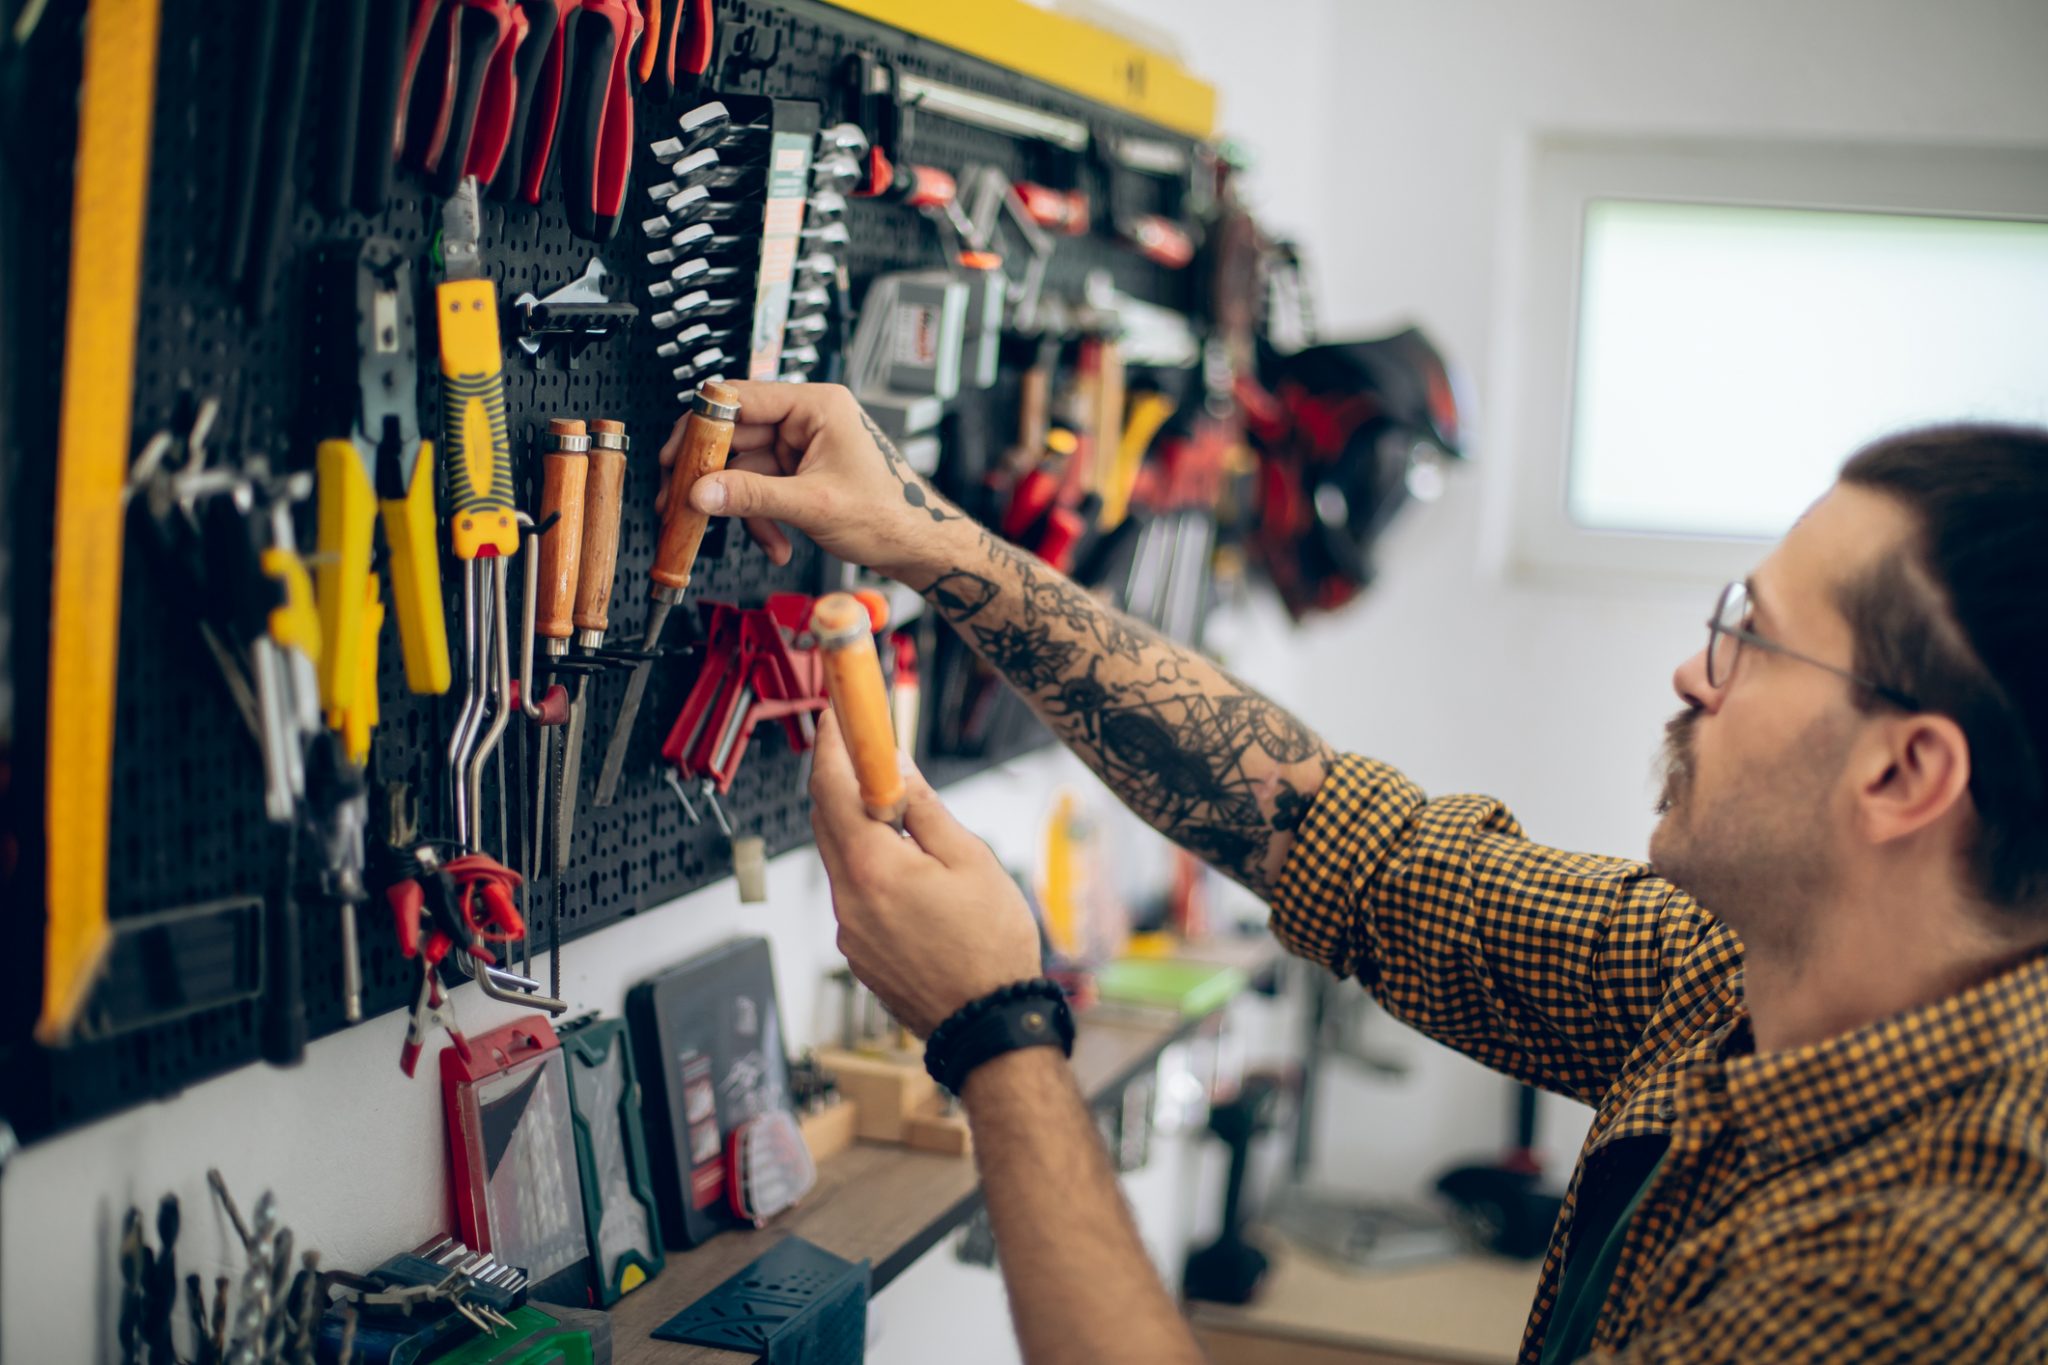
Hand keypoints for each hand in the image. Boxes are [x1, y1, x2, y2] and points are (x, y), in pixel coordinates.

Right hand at [657, 381, 968, 582]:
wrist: (919, 545)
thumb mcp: (814, 505)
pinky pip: (762, 489)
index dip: (703, 427)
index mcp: (817, 406)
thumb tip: (702, 492)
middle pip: (737, 437)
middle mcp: (808, 419)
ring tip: (754, 537)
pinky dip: (762, 518)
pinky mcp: (802, 473)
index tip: (678, 456)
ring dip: (744, 508)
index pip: (741, 398)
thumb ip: (752, 497)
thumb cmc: (890, 514)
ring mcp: (803, 447)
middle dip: (714, 477)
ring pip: (746, 469)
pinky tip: (777, 543)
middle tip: (684, 502)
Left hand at [808, 707, 1043, 1037]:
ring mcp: (849, 930)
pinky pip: (854, 893)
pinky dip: (869, 866)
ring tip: (897, 810)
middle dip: (838, 777)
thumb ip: (924, 809)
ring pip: (841, 859)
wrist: (987, 1026)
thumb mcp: (970, 860)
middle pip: (826, 820)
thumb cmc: (990, 946)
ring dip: (858, 825)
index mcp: (874, 869)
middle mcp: (849, 899)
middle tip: (860, 746)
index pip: (833, 788)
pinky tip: (906, 869)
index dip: (831, 744)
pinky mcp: (858, 952)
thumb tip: (895, 768)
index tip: (836, 715)